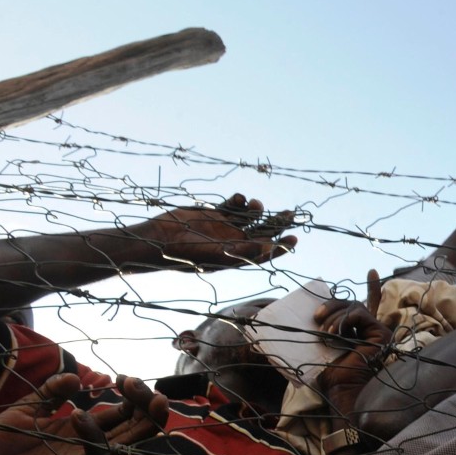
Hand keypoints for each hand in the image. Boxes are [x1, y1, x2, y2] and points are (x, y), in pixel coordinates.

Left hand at [0, 373, 167, 454]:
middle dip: (146, 404)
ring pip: (128, 442)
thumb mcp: (25, 410)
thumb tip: (74, 378)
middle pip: (136, 428)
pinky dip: (93, 433)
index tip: (124, 377)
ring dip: (140, 417)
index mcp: (81, 430)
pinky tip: (79, 415)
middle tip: (134, 382)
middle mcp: (89, 445)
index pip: (122, 415)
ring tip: (132, 389)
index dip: (132, 396)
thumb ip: (49, 394)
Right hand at [129, 193, 297, 270]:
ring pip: (250, 216)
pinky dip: (239, 200)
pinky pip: (233, 205)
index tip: (295, 238)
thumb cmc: (187, 255)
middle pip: (264, 231)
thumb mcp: (216, 255)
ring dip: (257, 209)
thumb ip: (242, 252)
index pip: (266, 251)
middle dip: (278, 223)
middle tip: (292, 213)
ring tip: (255, 204)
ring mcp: (226, 227)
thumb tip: (267, 248)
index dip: (282, 246)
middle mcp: (235, 242)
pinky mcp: (215, 213)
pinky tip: (239, 198)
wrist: (160, 240)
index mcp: (239, 256)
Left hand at [314, 271, 394, 417]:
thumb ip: (320, 328)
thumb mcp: (320, 344)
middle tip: (316, 317)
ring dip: (335, 316)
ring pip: (354, 306)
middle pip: (351, 304)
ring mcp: (379, 331)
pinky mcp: (382, 333)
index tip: (373, 271)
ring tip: (325, 332)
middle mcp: (371, 331)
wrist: (341, 390)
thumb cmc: (329, 374)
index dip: (374, 288)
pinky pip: (361, 312)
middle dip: (331, 306)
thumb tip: (301, 314)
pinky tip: (335, 333)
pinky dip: (344, 319)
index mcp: (359, 333)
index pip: (368, 306)